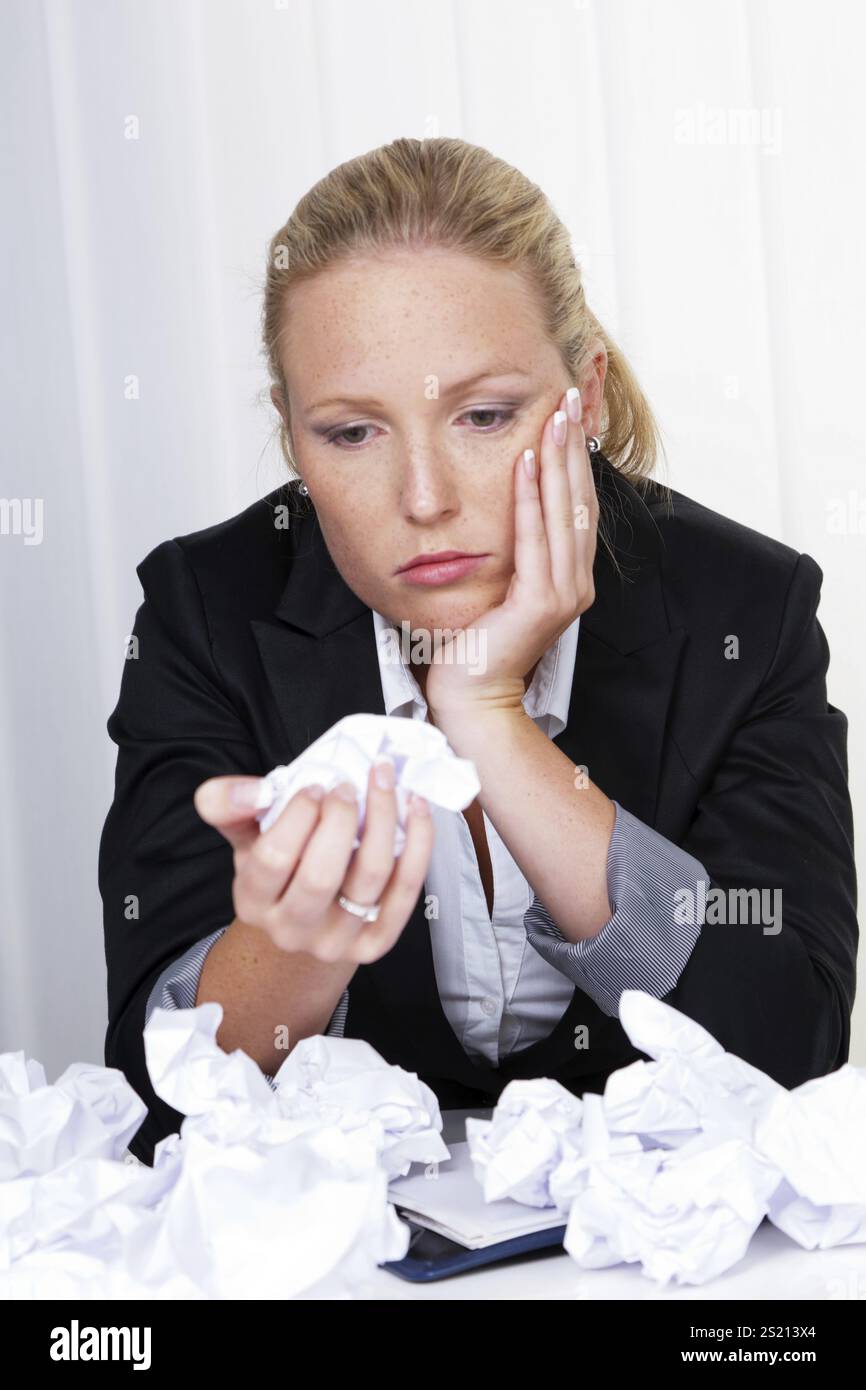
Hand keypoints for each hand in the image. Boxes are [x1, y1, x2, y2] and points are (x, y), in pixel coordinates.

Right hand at [193, 760, 434, 964]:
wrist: (308, 922)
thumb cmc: (280, 867)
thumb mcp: (246, 835)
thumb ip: (229, 804)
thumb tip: (254, 789)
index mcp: (253, 902)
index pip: (273, 859)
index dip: (297, 815)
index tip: (315, 787)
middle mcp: (291, 930)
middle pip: (321, 875)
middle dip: (340, 818)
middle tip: (347, 786)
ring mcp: (336, 942)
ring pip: (370, 877)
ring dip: (384, 819)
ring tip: (384, 781)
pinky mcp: (376, 944)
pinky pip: (405, 890)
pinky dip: (418, 843)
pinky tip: (415, 808)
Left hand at [425, 388, 597, 719]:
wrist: (473, 696)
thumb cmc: (478, 645)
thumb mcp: (501, 590)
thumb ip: (514, 555)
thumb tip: (505, 512)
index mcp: (571, 580)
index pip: (577, 508)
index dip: (575, 461)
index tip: (568, 417)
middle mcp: (577, 585)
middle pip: (578, 501)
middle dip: (573, 446)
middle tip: (568, 398)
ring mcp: (564, 594)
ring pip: (563, 513)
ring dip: (557, 460)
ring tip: (553, 416)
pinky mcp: (541, 603)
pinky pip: (535, 539)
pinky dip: (530, 498)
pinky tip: (526, 461)